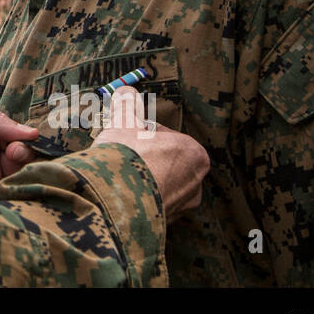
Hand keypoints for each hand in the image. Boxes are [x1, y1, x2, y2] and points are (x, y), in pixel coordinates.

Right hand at [92, 86, 208, 222]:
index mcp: (193, 153)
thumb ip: (127, 104)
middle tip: (123, 155)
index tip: (129, 136)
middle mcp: (195, 182)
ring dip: (142, 179)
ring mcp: (182, 206)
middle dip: (145, 158)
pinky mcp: (165, 223)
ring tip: (119, 175)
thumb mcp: (125, 121)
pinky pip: (152, 205)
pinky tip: (121, 193)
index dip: (144, 134)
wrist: (118, 198)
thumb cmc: (128, 155)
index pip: (168, 138)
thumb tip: (125, 90)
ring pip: (160, 185)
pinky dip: (139, 198)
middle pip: (166, 163)